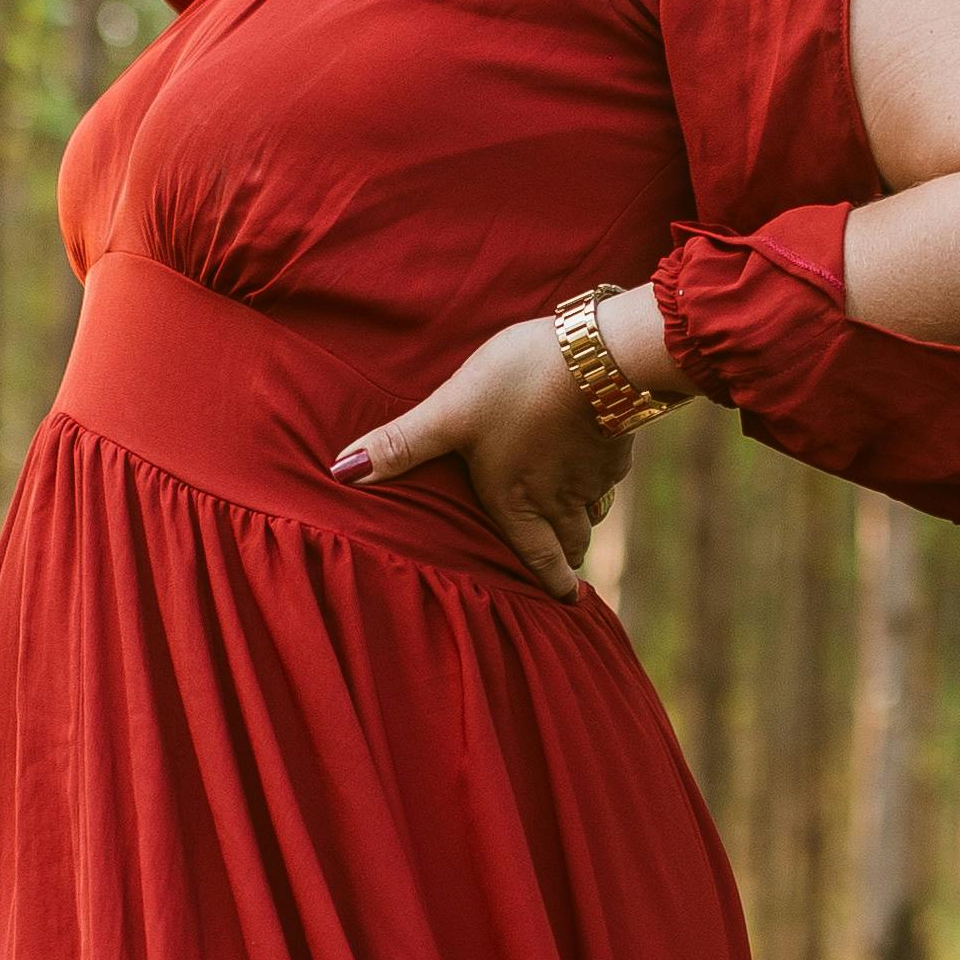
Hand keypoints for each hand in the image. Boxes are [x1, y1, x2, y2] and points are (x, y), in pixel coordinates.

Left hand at [332, 316, 630, 600]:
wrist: (595, 358)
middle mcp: (560, 501)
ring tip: (577, 522)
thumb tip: (340, 473)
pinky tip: (593, 462)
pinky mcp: (618, 445)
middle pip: (571, 542)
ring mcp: (595, 476)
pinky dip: (600, 480)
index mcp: (517, 505)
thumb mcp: (449, 414)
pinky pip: (609, 476)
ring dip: (583, 521)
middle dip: (566, 557)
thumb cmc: (515, 389)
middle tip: (564, 568)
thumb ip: (401, 445)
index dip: (552, 585)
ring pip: (593, 512)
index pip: (540, 562)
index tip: (564, 602)